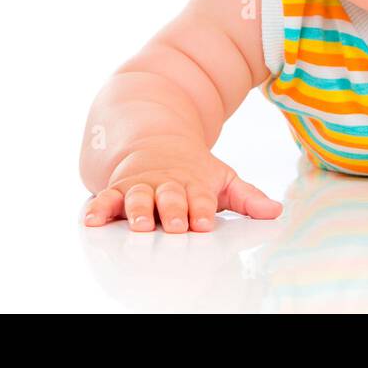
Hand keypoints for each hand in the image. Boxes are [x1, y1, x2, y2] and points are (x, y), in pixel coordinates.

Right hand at [83, 138, 282, 232]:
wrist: (157, 142)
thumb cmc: (194, 172)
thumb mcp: (224, 179)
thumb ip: (248, 198)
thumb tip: (275, 211)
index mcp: (195, 184)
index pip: (201, 198)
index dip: (203, 210)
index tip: (205, 223)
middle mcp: (167, 185)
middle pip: (171, 197)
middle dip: (174, 211)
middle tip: (177, 226)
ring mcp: (142, 186)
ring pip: (139, 197)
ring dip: (139, 210)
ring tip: (141, 224)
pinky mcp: (119, 190)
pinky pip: (106, 198)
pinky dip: (99, 208)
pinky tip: (92, 220)